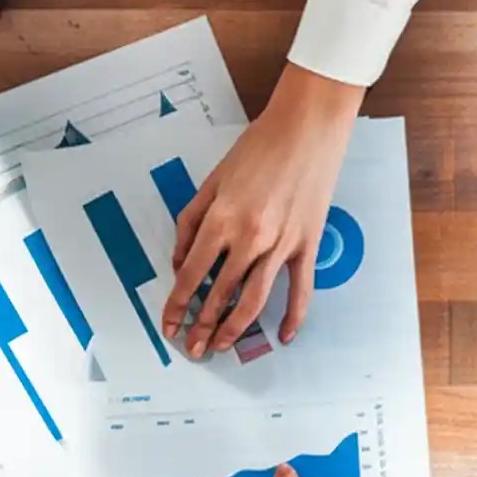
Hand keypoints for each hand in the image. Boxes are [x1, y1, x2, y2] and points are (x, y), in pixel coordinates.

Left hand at [161, 63, 363, 358]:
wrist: (307, 127)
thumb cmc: (258, 148)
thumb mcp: (212, 180)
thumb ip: (191, 222)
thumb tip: (179, 260)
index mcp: (221, 219)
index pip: (191, 274)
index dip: (177, 304)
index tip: (169, 325)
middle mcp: (250, 237)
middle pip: (220, 294)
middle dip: (202, 326)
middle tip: (192, 349)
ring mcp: (281, 244)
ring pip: (255, 300)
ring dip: (235, 329)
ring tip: (221, 346)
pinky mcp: (307, 244)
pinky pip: (300, 289)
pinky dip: (293, 317)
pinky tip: (284, 336)